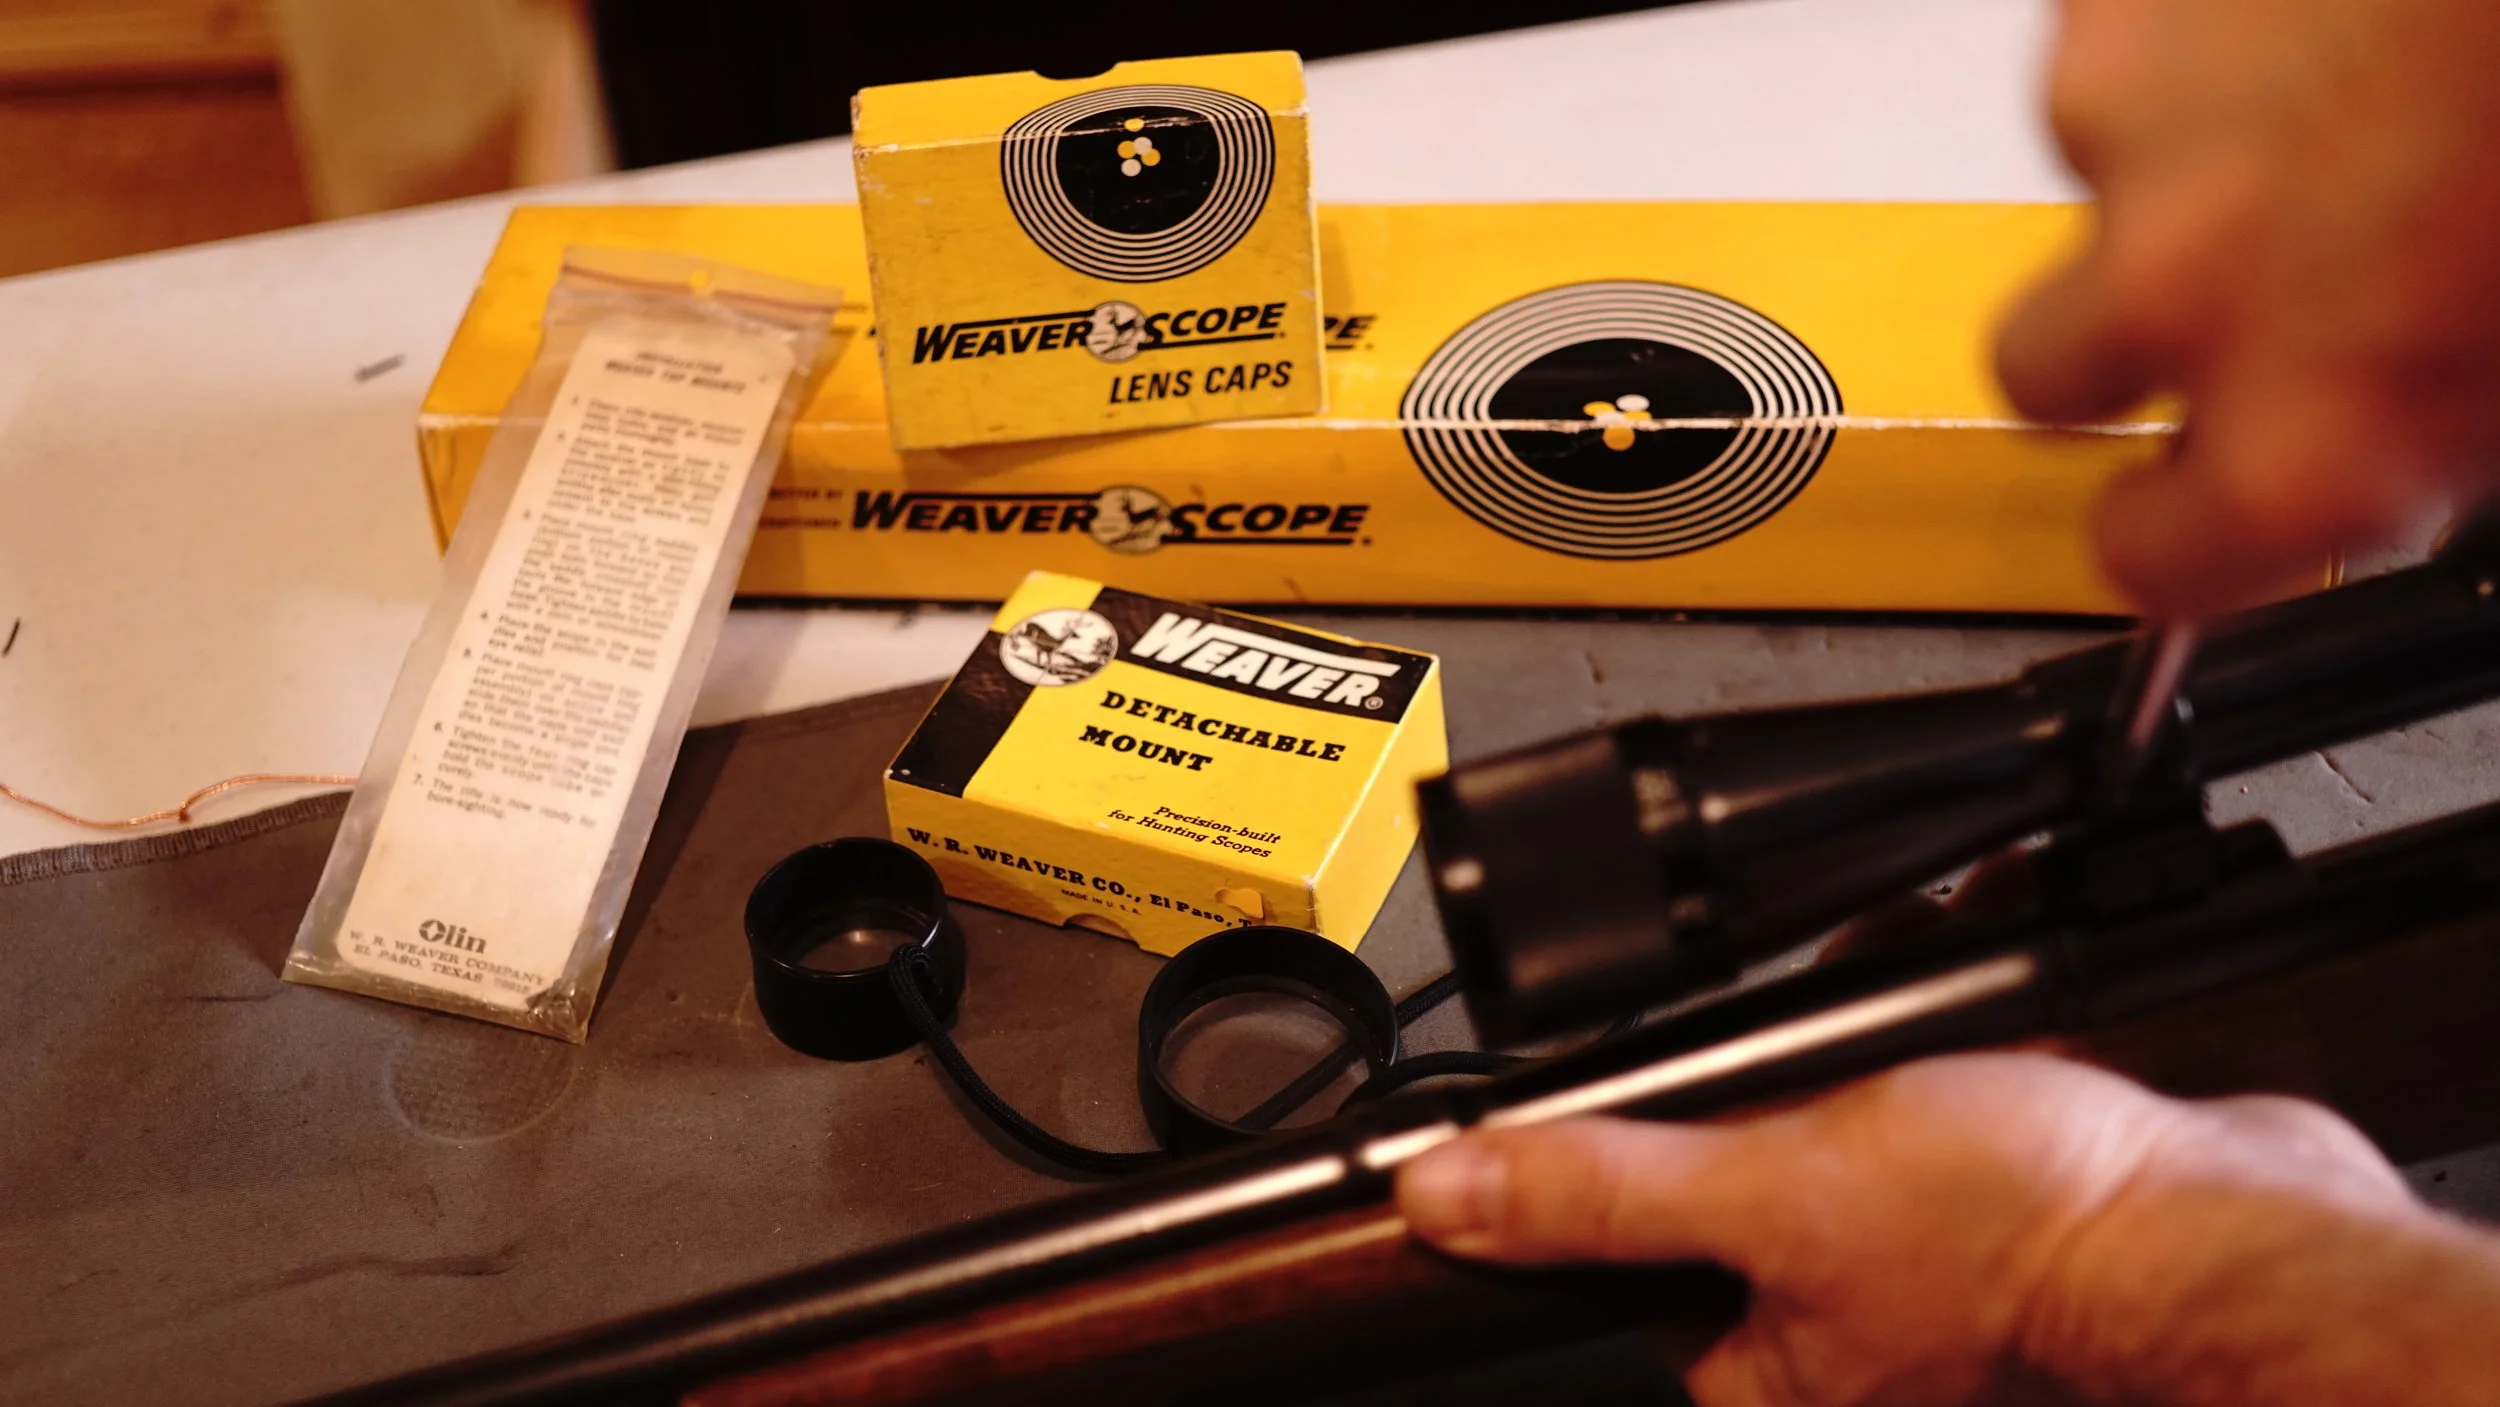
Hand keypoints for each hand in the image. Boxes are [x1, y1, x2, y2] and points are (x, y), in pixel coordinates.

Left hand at [1398, 1053, 2440, 1406]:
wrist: (2240, 1224)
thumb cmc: (2034, 1240)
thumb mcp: (1779, 1192)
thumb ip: (1606, 1191)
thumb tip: (1445, 1198)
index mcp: (1766, 1368)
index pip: (1619, 1259)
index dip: (1607, 1160)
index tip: (1622, 1091)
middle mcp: (1840, 1335)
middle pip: (1725, 1174)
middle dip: (1755, 1078)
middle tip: (1804, 1049)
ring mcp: (1922, 1266)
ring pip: (1822, 1121)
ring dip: (1839, 1044)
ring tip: (1889, 1014)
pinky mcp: (1995, 1198)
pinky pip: (1918, 1099)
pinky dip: (1924, 1039)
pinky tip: (1945, 1003)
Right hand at [1996, 0, 2499, 614]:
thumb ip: (2412, 435)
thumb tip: (2368, 450)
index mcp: (2305, 438)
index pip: (2144, 558)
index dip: (2164, 532)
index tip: (2169, 509)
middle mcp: (2182, 290)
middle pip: (2043, 370)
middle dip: (2113, 339)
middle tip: (2231, 277)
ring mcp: (2126, 132)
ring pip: (2091, 184)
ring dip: (2175, 166)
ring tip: (2328, 98)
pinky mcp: (2105, 8)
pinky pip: (2114, 49)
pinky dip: (2191, 45)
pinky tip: (2308, 17)